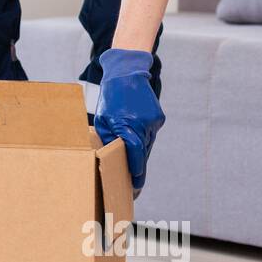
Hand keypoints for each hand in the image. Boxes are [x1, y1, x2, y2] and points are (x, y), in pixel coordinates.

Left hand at [93, 48, 163, 191]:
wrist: (127, 74)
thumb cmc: (110, 99)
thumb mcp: (102, 119)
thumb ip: (107, 138)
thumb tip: (109, 158)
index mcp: (126, 125)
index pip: (134, 154)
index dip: (135, 171)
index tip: (135, 185)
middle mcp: (143, 124)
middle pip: (142, 153)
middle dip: (138, 169)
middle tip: (135, 187)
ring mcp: (153, 121)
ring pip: (147, 145)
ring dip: (140, 153)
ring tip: (133, 165)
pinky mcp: (159, 118)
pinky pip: (151, 134)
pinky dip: (144, 138)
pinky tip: (137, 134)